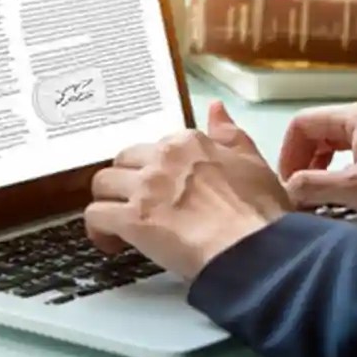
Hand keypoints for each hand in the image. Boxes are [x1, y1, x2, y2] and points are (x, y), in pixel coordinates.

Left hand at [85, 101, 291, 279]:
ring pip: (102, 184)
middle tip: (135, 205)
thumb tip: (216, 108)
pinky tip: (111, 242)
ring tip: (118, 225)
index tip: (161, 189)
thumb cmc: (260, 212)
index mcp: (189, 142)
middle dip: (124, 182)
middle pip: (122, 161)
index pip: (155, 147)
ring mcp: (145, 188)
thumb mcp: (253, 162)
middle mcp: (162, 158)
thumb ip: (230, 134)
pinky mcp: (132, 219)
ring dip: (107, 203)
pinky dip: (98, 230)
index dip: (154, 170)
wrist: (252, 248)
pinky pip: (96, 215)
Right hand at [279, 101, 356, 230]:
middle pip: (318, 133)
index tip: (288, 186)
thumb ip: (313, 186)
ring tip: (320, 200)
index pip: (301, 124)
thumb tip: (285, 189)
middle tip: (300, 196)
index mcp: (355, 116)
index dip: (288, 154)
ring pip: (337, 148)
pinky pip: (355, 159)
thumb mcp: (356, 190)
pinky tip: (347, 199)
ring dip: (322, 172)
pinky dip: (343, 176)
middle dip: (303, 163)